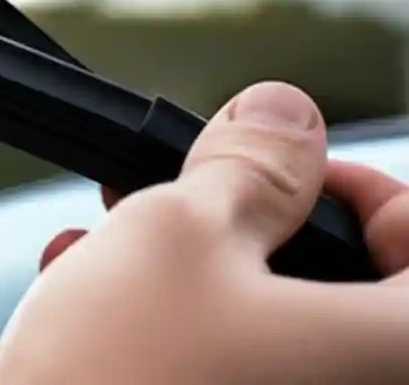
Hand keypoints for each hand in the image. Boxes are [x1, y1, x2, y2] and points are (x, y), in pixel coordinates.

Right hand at [0, 81, 408, 383]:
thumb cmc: (118, 382)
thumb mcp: (178, 233)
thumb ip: (250, 162)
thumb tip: (289, 114)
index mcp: (394, 350)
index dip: (339, 179)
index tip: (266, 163)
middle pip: (337, 291)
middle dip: (238, 230)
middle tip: (168, 206)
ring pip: (271, 338)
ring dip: (191, 285)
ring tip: (102, 256)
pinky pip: (230, 382)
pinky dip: (177, 345)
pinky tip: (93, 318)